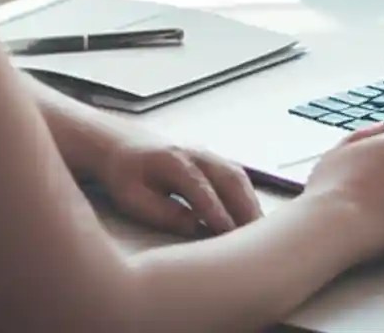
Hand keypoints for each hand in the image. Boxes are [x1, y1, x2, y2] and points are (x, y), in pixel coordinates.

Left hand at [96, 130, 262, 236]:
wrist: (121, 144)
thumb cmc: (124, 174)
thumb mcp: (132, 197)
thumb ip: (162, 212)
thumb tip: (194, 226)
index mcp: (173, 161)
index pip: (201, 188)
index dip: (216, 211)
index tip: (228, 234)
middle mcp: (196, 154)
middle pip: (229, 178)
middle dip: (245, 208)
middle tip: (258, 239)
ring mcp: (207, 154)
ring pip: (238, 177)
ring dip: (251, 203)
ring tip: (262, 233)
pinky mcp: (212, 161)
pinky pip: (236, 177)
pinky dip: (247, 197)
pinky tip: (252, 218)